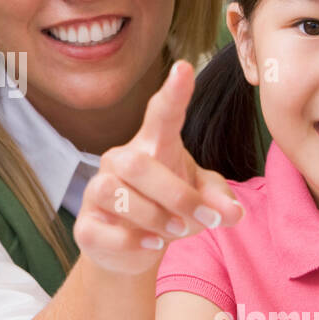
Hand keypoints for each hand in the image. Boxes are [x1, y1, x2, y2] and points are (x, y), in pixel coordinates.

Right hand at [74, 60, 242, 277]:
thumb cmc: (167, 209)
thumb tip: (232, 213)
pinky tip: (151, 245)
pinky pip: (103, 230)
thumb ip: (219, 198)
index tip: (183, 69)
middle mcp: (120, 161)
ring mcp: (97, 192)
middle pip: (138, 165)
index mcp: (151, 146)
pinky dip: (132, 242)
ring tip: (175, 232)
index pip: (160, 114)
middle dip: (176, 195)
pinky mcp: (86, 225)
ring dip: (155, 218)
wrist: (132, 251)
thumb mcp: (199, 198)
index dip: (173, 93)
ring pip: (117, 195)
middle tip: (205, 219)